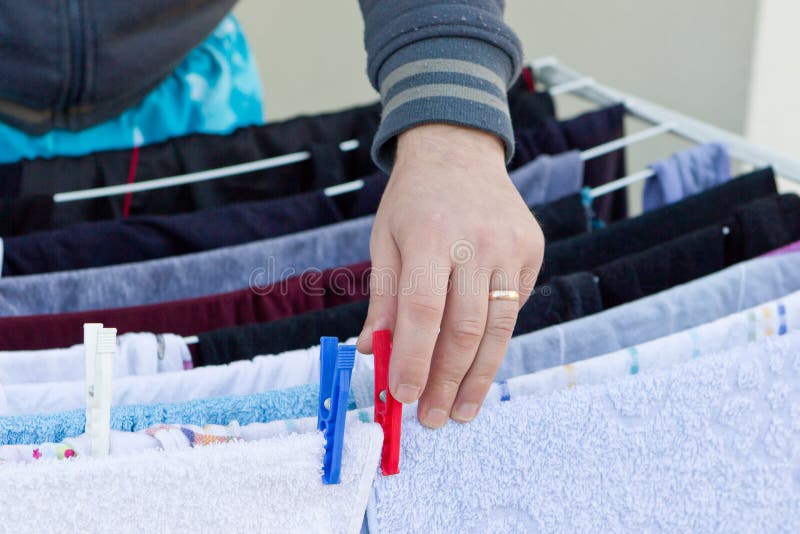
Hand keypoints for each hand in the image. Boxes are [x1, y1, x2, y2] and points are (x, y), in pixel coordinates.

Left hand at [357, 124, 544, 427]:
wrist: (459, 152)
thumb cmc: (413, 201)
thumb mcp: (385, 240)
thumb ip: (383, 298)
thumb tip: (373, 352)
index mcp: (430, 235)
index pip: (422, 311)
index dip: (412, 358)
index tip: (401, 396)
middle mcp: (476, 241)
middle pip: (465, 327)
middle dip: (446, 380)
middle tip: (431, 417)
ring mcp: (511, 246)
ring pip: (499, 327)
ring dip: (479, 377)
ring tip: (460, 410)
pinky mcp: (532, 250)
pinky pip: (515, 308)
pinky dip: (495, 340)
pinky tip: (478, 362)